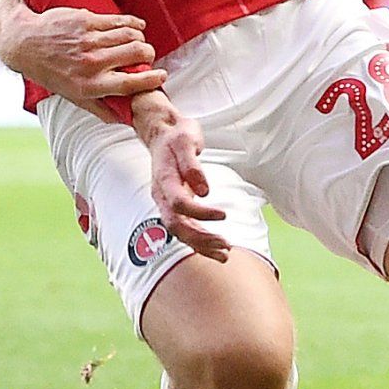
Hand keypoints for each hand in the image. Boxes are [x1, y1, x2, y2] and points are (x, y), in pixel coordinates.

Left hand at [0, 7, 166, 118]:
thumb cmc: (50, 73)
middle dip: (148, 55)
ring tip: (138, 42)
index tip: (162, 76)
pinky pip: (120, 20)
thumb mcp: (72, 97)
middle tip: (146, 56)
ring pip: (131, 35)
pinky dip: (133, 23)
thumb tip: (124, 120)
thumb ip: (100, 108)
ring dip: (140, 39)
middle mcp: (92, 63)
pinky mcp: (86, 20)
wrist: (25, 43)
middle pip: (137, 54)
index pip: (131, 83)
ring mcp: (89, 40)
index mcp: (90, 85)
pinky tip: (136, 26)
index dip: (152, 79)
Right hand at [132, 93, 228, 260]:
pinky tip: (215, 248)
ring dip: (201, 245)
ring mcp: (166, 202)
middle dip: (200, 238)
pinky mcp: (174, 206)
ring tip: (224, 254)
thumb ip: (192, 165)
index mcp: (164, 179)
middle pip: (177, 225)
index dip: (201, 213)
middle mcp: (162, 195)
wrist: (162, 134)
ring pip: (179, 231)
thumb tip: (204, 190)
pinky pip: (183, 228)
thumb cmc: (177, 136)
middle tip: (225, 246)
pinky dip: (198, 241)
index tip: (224, 214)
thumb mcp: (186, 141)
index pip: (179, 204)